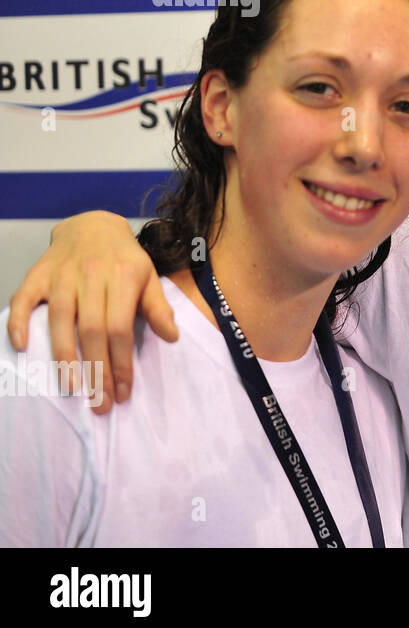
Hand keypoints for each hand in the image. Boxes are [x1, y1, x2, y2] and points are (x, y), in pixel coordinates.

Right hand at [6, 211, 176, 413]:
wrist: (92, 225)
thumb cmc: (124, 258)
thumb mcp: (149, 277)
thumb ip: (158, 307)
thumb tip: (171, 337)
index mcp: (123, 277)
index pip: (121, 328)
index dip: (121, 362)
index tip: (123, 391)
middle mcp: (91, 276)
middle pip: (92, 330)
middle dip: (96, 370)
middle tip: (99, 403)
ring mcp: (61, 276)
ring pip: (59, 321)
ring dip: (64, 358)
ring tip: (72, 388)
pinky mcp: (37, 275)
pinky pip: (23, 300)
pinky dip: (18, 323)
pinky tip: (22, 349)